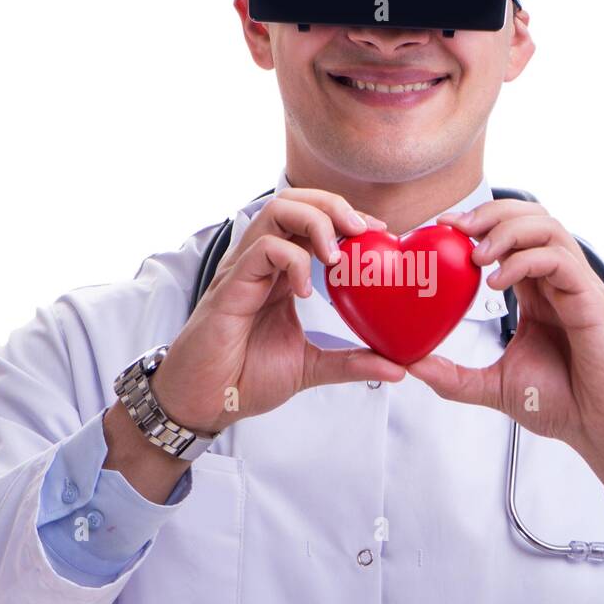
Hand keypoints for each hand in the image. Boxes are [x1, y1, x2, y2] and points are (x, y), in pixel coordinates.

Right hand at [149, 188, 406, 436]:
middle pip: (294, 201)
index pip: (312, 220)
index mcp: (280, 273)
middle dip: (334, 205)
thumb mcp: (311, 368)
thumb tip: (398, 368)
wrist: (205, 402)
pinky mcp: (230, 286)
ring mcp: (244, 270)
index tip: (380, 234)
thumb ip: (352, 362)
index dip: (346, 217)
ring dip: (316, 222)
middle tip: (364, 232)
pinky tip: (305, 290)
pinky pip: (263, 249)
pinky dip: (293, 260)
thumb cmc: (244, 378)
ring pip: (277, 211)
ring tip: (337, 256)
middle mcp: (261, 263)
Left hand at [405, 199, 603, 518]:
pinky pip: (560, 261)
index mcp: (538, 292)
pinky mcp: (592, 302)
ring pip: (548, 228)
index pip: (511, 237)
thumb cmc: (562, 405)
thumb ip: (454, 376)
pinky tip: (497, 281)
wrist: (602, 431)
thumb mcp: (493, 387)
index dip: (477, 224)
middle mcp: (559, 282)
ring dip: (507, 231)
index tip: (440, 229)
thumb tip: (411, 366)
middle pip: (531, 217)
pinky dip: (525, 261)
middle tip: (454, 228)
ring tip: (476, 257)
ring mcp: (579, 288)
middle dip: (490, 214)